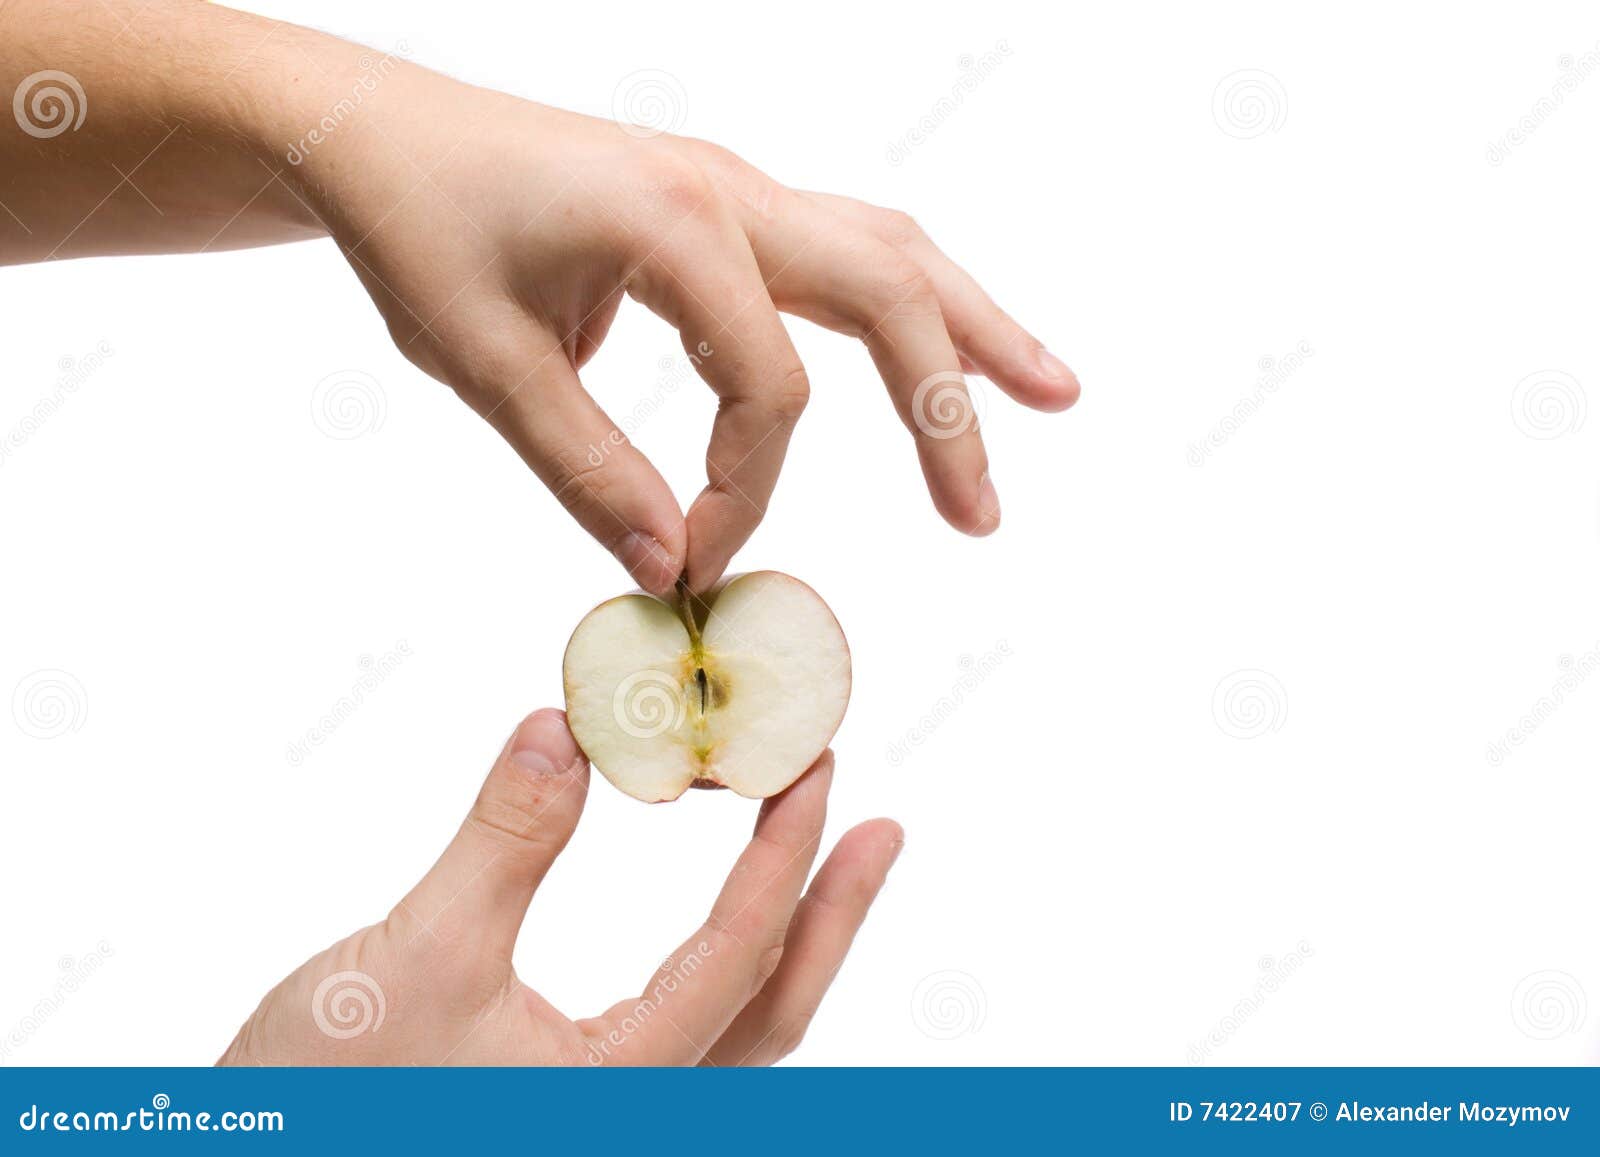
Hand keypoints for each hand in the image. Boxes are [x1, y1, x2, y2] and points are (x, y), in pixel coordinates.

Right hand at [218, 710, 900, 1065]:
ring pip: (738, 1029)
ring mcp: (611, 1110)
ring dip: (791, 939)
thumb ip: (504, 838)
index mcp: (621, 1087)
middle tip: (879, 826)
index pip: (738, 956)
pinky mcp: (578, 1102)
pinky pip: (691, 1033)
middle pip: (773, 1009)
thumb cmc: (330, 1095)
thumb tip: (565, 725)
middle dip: (831, 911)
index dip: (785, 856)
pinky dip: (728, 965)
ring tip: (828, 861)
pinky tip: (729, 925)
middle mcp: (637, 1109)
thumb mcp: (418, 952)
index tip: (818, 768)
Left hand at [288, 79, 1081, 590]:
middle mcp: (731, 191)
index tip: (690, 567)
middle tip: (983, 516)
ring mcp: (738, 187)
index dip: (743, 495)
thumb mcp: (488, 366)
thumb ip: (587, 472)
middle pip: (889, 296)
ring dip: (970, 332)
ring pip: (892, 255)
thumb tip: (669, 569)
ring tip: (1054, 397)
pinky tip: (941, 347)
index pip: (769, 389)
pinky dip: (908, 305)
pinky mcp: (727, 203)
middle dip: (947, 411)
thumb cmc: (417, 232)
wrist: (373, 131)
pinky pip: (847, 249)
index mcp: (675, 223)